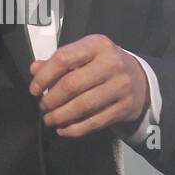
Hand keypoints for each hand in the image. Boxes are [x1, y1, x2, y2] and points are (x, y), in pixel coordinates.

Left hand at [28, 35, 149, 137]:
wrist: (140, 79)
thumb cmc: (105, 65)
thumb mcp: (85, 55)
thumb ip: (60, 62)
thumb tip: (35, 69)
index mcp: (97, 45)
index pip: (63, 58)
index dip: (44, 76)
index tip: (34, 88)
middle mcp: (111, 63)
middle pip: (71, 85)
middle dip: (51, 99)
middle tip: (43, 106)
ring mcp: (121, 86)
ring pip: (82, 106)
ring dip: (60, 116)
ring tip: (50, 119)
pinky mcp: (125, 107)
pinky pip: (95, 122)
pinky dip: (75, 129)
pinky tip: (64, 129)